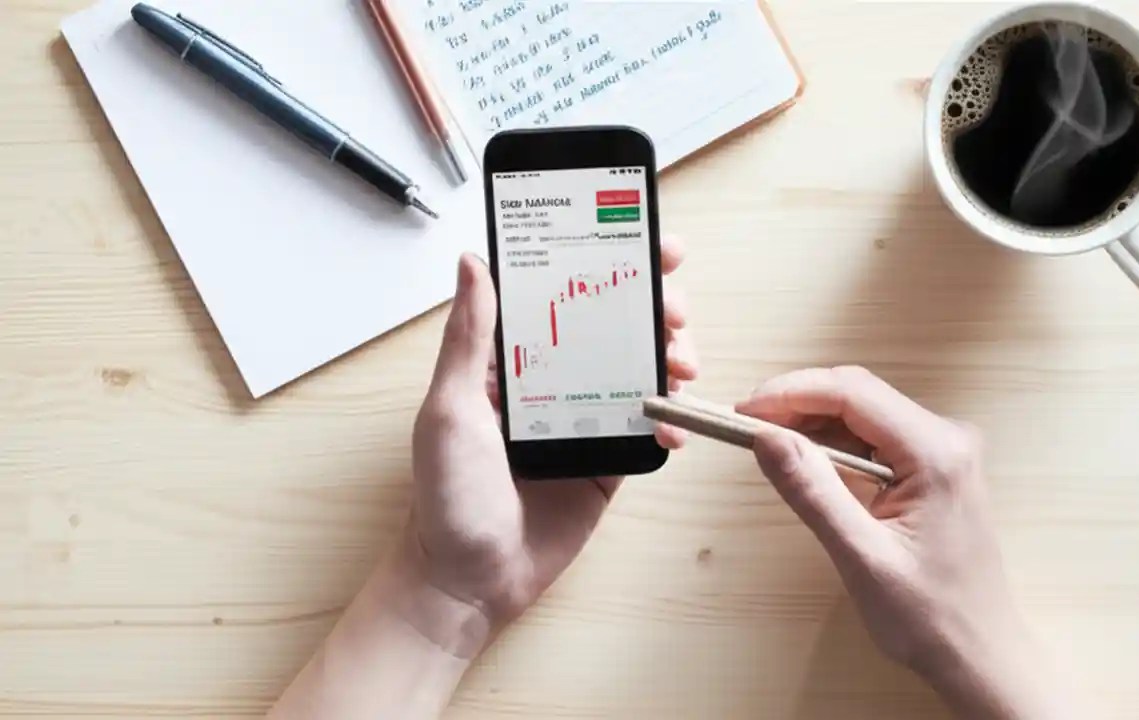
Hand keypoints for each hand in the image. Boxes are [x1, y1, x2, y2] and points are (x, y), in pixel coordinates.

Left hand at [410, 239, 696, 647]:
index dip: (603, 263)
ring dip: (669, 357)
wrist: (470, 581)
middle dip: (652, 308)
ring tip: (681, 363)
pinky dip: (670, 420)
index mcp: (510, 359)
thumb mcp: (450, 407)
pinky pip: (648, 428)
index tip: (646, 243)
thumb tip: (472, 261)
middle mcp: (551, 380)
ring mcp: (584, 418)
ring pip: (637, 369)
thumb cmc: (447, 495)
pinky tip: (675, 423)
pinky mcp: (608, 459)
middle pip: (611, 325)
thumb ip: (469, 337)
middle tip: (674, 311)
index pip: (560, 293)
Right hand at [738, 367, 1077, 718]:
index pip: (853, 393)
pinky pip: (873, 438)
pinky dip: (833, 445)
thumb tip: (765, 438)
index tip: (743, 413)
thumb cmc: (929, 617)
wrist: (979, 654)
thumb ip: (812, 492)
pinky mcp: (932, 467)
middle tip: (745, 429)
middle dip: (797, 405)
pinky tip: (806, 465)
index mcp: (936, 453)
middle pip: (857, 395)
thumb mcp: (860, 557)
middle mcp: (945, 438)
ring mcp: (941, 450)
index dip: (791, 393)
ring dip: (812, 424)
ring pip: (862, 414)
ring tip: (767, 447)